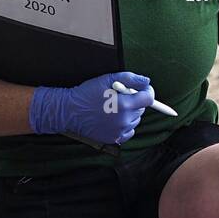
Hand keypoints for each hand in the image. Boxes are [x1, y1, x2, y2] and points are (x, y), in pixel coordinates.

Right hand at [29, 71, 154, 144]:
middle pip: (141, 108)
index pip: (149, 98)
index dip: (147, 92)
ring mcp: (120, 131)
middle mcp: (124, 120)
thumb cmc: (87, 93)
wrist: (69, 111)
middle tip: (119, 97)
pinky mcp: (115, 139)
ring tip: (113, 108)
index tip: (142, 89)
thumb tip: (147, 82)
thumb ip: (130, 79)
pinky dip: (125, 124)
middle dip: (134, 101)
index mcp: (124, 105)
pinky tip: (113, 118)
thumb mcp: (107, 79)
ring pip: (135, 119)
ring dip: (130, 113)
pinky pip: (129, 130)